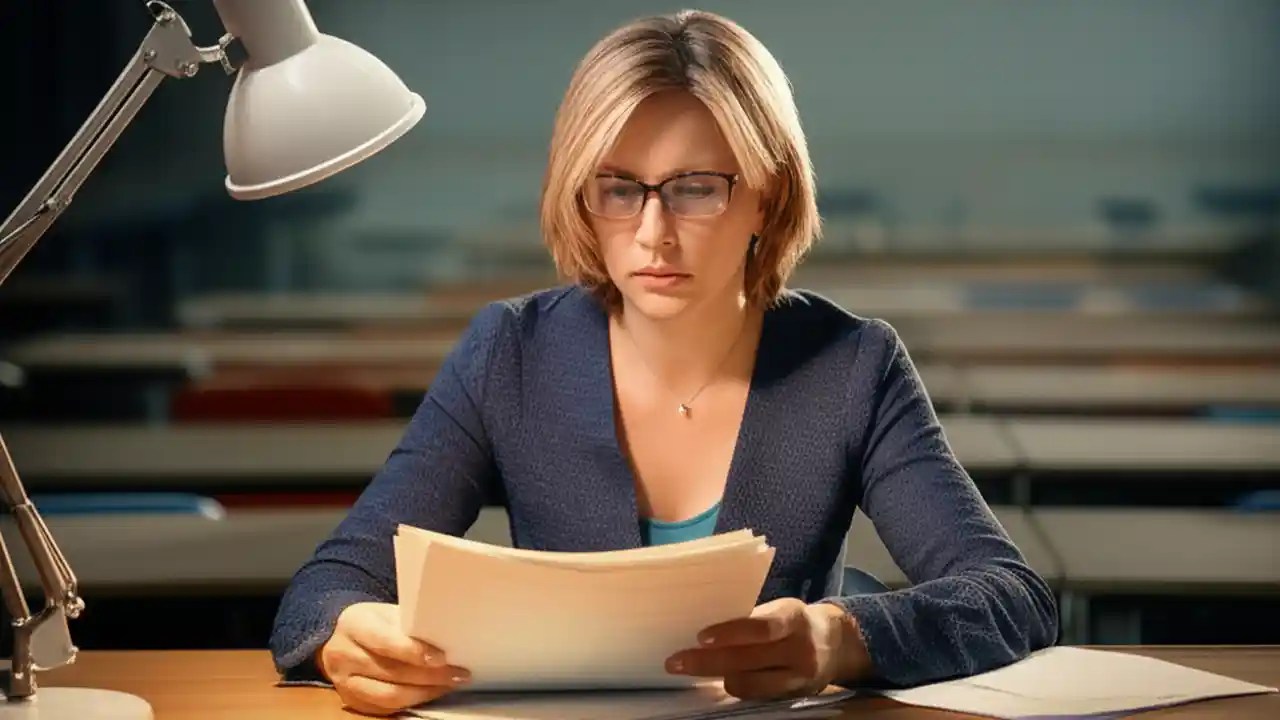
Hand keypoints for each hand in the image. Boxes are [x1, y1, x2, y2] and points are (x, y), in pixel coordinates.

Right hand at [318, 602, 470, 715]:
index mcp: (354, 624)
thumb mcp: (386, 612)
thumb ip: (409, 624)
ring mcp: (344, 682)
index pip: (385, 641)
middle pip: (391, 672)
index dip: (414, 652)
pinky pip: (384, 709)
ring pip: (388, 696)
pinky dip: (411, 703)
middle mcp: (344, 654)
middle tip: (458, 674)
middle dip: (429, 676)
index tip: (442, 658)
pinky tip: (430, 694)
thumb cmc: (373, 621)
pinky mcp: (350, 701)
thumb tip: (448, 637)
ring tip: (448, 686)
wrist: (338, 636)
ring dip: (424, 693)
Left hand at [664, 598, 868, 700]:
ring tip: (691, 668)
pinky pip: (756, 696)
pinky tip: (718, 680)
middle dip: (706, 662)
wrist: (838, 645)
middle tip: (675, 662)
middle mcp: (798, 649)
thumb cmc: (797, 621)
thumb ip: (753, 618)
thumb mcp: (782, 609)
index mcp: (794, 617)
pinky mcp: (793, 696)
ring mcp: (797, 677)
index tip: (700, 637)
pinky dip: (735, 687)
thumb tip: (705, 627)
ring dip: (717, 677)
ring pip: (749, 684)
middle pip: (747, 660)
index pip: (762, 627)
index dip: (730, 633)